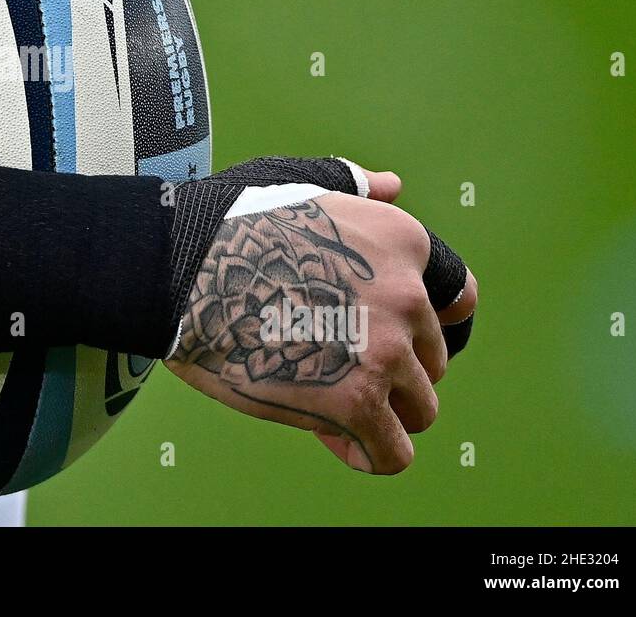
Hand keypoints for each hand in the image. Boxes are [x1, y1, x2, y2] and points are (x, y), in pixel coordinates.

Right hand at [165, 158, 476, 474]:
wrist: (178, 267)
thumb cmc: (224, 222)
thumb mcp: (300, 181)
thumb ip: (354, 187)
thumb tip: (393, 187)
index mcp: (403, 241)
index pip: (457, 299)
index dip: (421, 323)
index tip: (384, 335)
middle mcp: (409, 296)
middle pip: (432, 360)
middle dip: (391, 368)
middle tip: (329, 364)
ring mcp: (387, 353)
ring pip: (420, 409)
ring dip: (380, 411)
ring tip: (325, 399)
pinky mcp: (355, 404)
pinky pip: (392, 454)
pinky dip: (365, 452)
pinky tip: (329, 434)